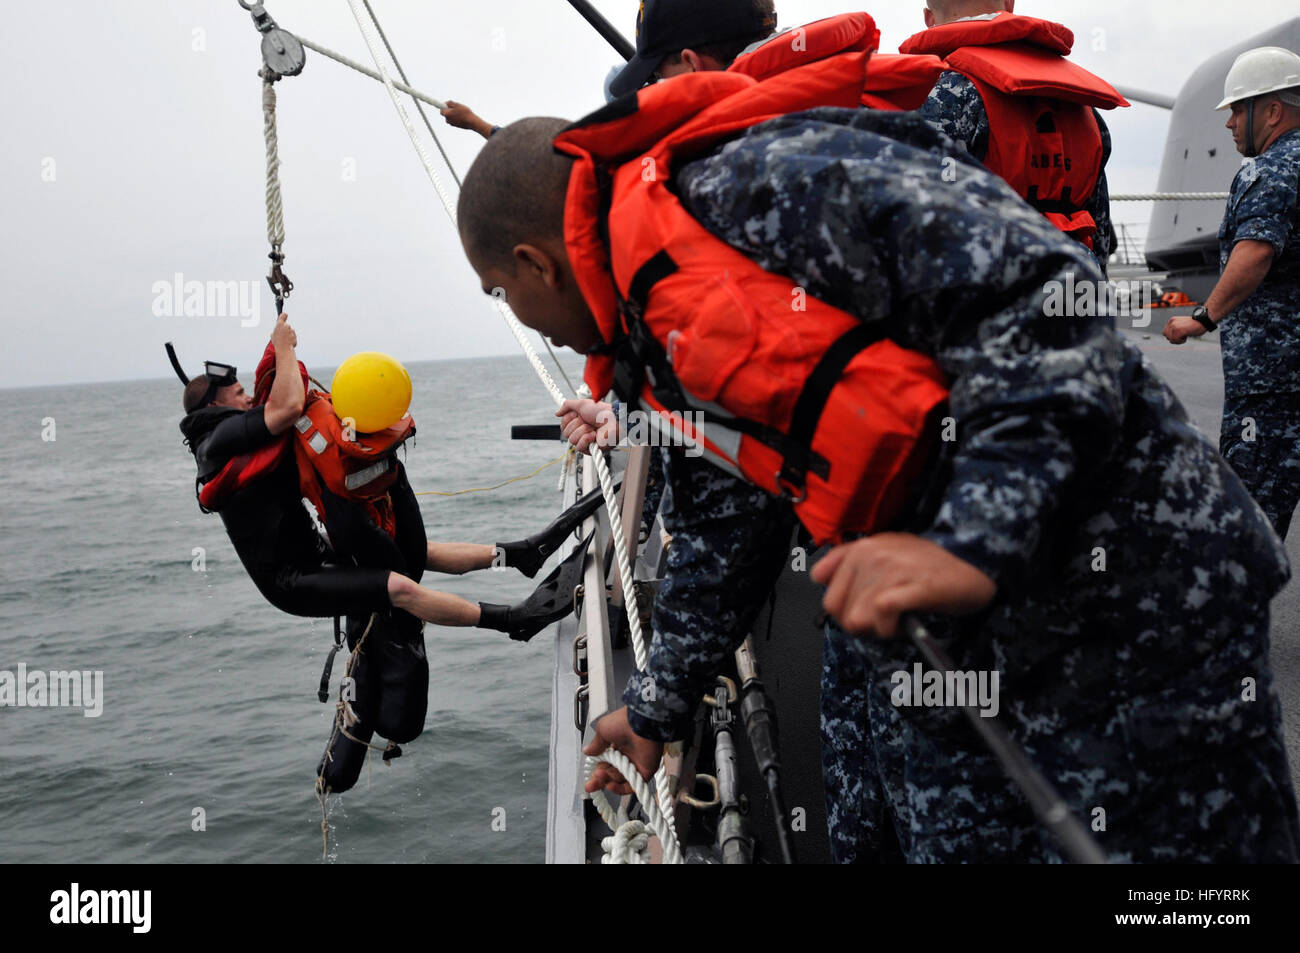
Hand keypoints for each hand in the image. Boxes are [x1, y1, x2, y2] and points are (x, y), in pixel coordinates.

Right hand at [270, 313, 296, 349]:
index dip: (284, 315)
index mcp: (280, 324)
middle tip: (282, 335)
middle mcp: (286, 326)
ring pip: (291, 331)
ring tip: (285, 340)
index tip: (285, 315)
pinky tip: (288, 342)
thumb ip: (276, 331)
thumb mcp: (273, 335)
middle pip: (287, 325)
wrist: (283, 348)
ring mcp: (291, 331)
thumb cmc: (277, 342)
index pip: (283, 315)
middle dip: (286, 329)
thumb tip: (275, 332)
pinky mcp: (295, 335)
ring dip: (289, 334)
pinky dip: (292, 339)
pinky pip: (293, 336)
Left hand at [440, 100, 490, 137]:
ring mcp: (452, 124)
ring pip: (450, 117)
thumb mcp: (457, 105)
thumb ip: (450, 103)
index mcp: (447, 114)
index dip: (443, 106)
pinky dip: (456, 118)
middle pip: (446, 113)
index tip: (445, 104)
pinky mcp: (456, 126)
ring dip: (453, 114)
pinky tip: (462, 116)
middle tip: (455, 107)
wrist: (472, 122)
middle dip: (449, 110)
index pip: (441, 110)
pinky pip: (454, 120)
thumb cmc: (465, 113)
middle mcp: (448, 120)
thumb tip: (446, 103)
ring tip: (460, 112)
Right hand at [556, 398, 617, 453]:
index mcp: (578, 421)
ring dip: (583, 431)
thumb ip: (567, 406)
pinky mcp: (590, 449)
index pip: (563, 425)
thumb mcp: (582, 404)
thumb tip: (556, 413)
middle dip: (577, 425)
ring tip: (593, 428)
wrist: (614, 419)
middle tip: (587, 421)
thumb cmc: (602, 411)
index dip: (569, 419)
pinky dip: (586, 439)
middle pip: (566, 433)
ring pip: (571, 440)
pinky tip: (594, 435)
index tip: (578, 414)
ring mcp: (586, 441)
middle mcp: (581, 431)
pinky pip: (579, 447)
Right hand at [582, 706, 662, 796]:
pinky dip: (621, 788)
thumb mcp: (603, 730)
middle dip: (600, 779)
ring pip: (620, 780)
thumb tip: (586, 751)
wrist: (642, 723)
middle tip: (591, 784)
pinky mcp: (645, 771)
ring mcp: (636, 764)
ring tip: (599, 777)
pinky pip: (632, 784)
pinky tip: (610, 785)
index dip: (597, 771)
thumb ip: (595, 745)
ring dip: (608, 781)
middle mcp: (627, 755)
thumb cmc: (624, 722)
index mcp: (618, 745)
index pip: (606, 763)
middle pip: (612, 773)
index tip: (589, 777)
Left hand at [810, 533, 996, 637]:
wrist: (976, 565)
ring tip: (899, 618)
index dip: (840, 603)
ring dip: (878, 628)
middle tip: (884, 618)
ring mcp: (889, 569)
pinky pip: (880, 617)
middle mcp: (870, 554)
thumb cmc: (932, 564)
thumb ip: (852, 561)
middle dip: (857, 621)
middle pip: (837, 608)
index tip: (860, 607)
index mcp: (862, 546)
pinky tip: (904, 624)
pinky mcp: (909, 587)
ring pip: (856, 618)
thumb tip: (820, 577)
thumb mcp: (887, 551)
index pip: (822, 582)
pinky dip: (891, 629)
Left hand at [1162, 315, 1206, 345]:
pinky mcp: (1178, 331)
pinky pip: (1176, 340)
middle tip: (1182, 337)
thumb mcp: (1182, 325)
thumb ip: (1175, 330)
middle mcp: (1172, 323)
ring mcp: (1174, 326)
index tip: (1180, 335)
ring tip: (1185, 336)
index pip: (1165, 332)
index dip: (1172, 336)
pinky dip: (1181, 341)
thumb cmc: (1195, 324)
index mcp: (1172, 320)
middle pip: (1166, 336)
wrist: (1204, 320)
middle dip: (1174, 339)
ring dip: (1178, 340)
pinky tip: (1186, 337)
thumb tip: (1169, 339)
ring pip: (1171, 339)